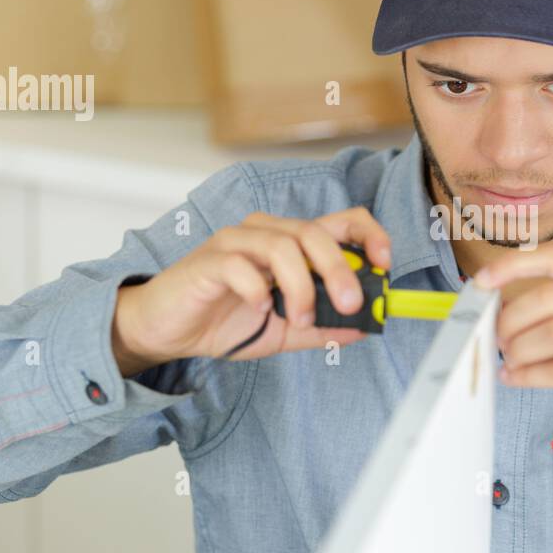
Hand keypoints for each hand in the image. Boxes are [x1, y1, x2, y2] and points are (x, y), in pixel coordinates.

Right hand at [111, 207, 391, 376]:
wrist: (167, 330)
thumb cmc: (223, 319)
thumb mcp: (285, 330)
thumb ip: (322, 326)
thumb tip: (365, 327)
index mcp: (290, 243)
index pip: (339, 221)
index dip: (369, 235)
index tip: (384, 263)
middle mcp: (266, 233)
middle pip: (314, 232)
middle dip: (339, 269)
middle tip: (350, 304)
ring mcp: (235, 243)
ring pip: (282, 245)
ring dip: (302, 285)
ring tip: (300, 317)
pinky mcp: (208, 261)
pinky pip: (239, 264)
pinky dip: (257, 287)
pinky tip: (260, 308)